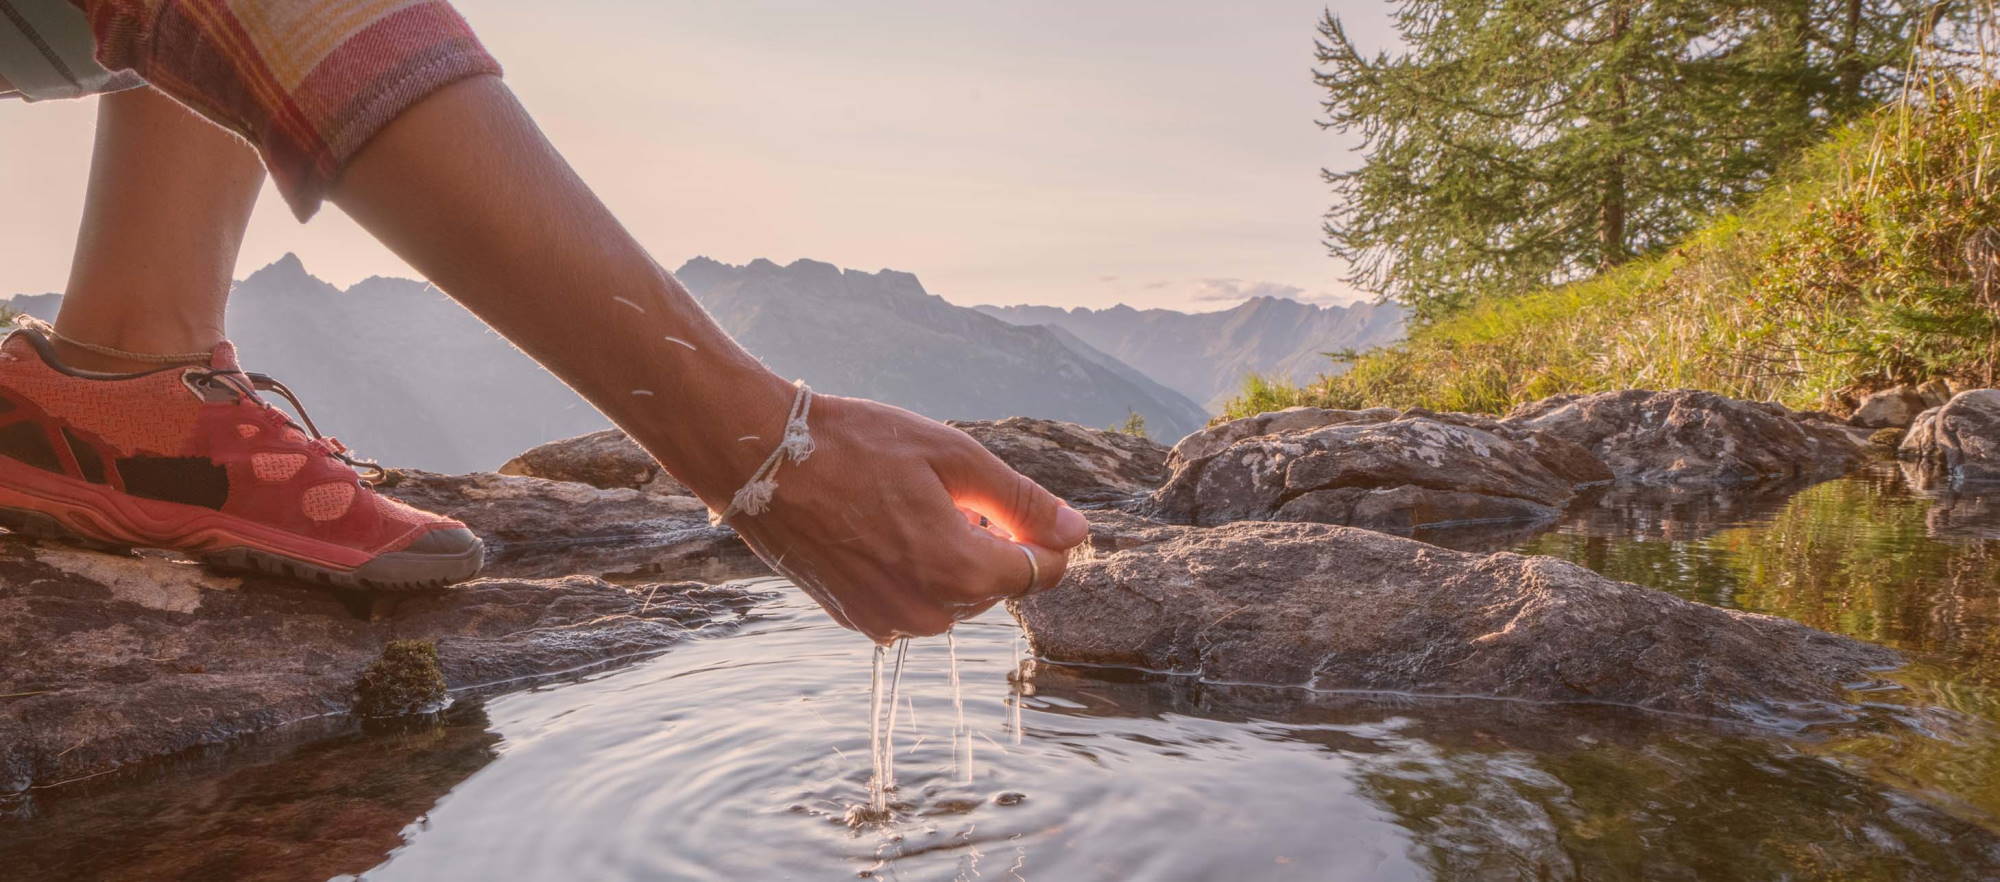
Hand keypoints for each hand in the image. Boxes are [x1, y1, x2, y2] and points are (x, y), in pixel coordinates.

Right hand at [717, 393, 1087, 641]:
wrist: (761, 461)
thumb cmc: (857, 446)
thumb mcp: (953, 457)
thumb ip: (1022, 500)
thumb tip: (1078, 532)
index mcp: (961, 572)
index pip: (1041, 571)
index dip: (1041, 533)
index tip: (1009, 499)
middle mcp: (929, 613)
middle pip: (997, 584)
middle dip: (989, 541)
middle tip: (942, 490)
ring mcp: (889, 623)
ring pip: (955, 596)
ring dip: (950, 557)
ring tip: (906, 506)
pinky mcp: (857, 621)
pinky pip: (913, 601)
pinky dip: (912, 569)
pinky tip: (879, 528)